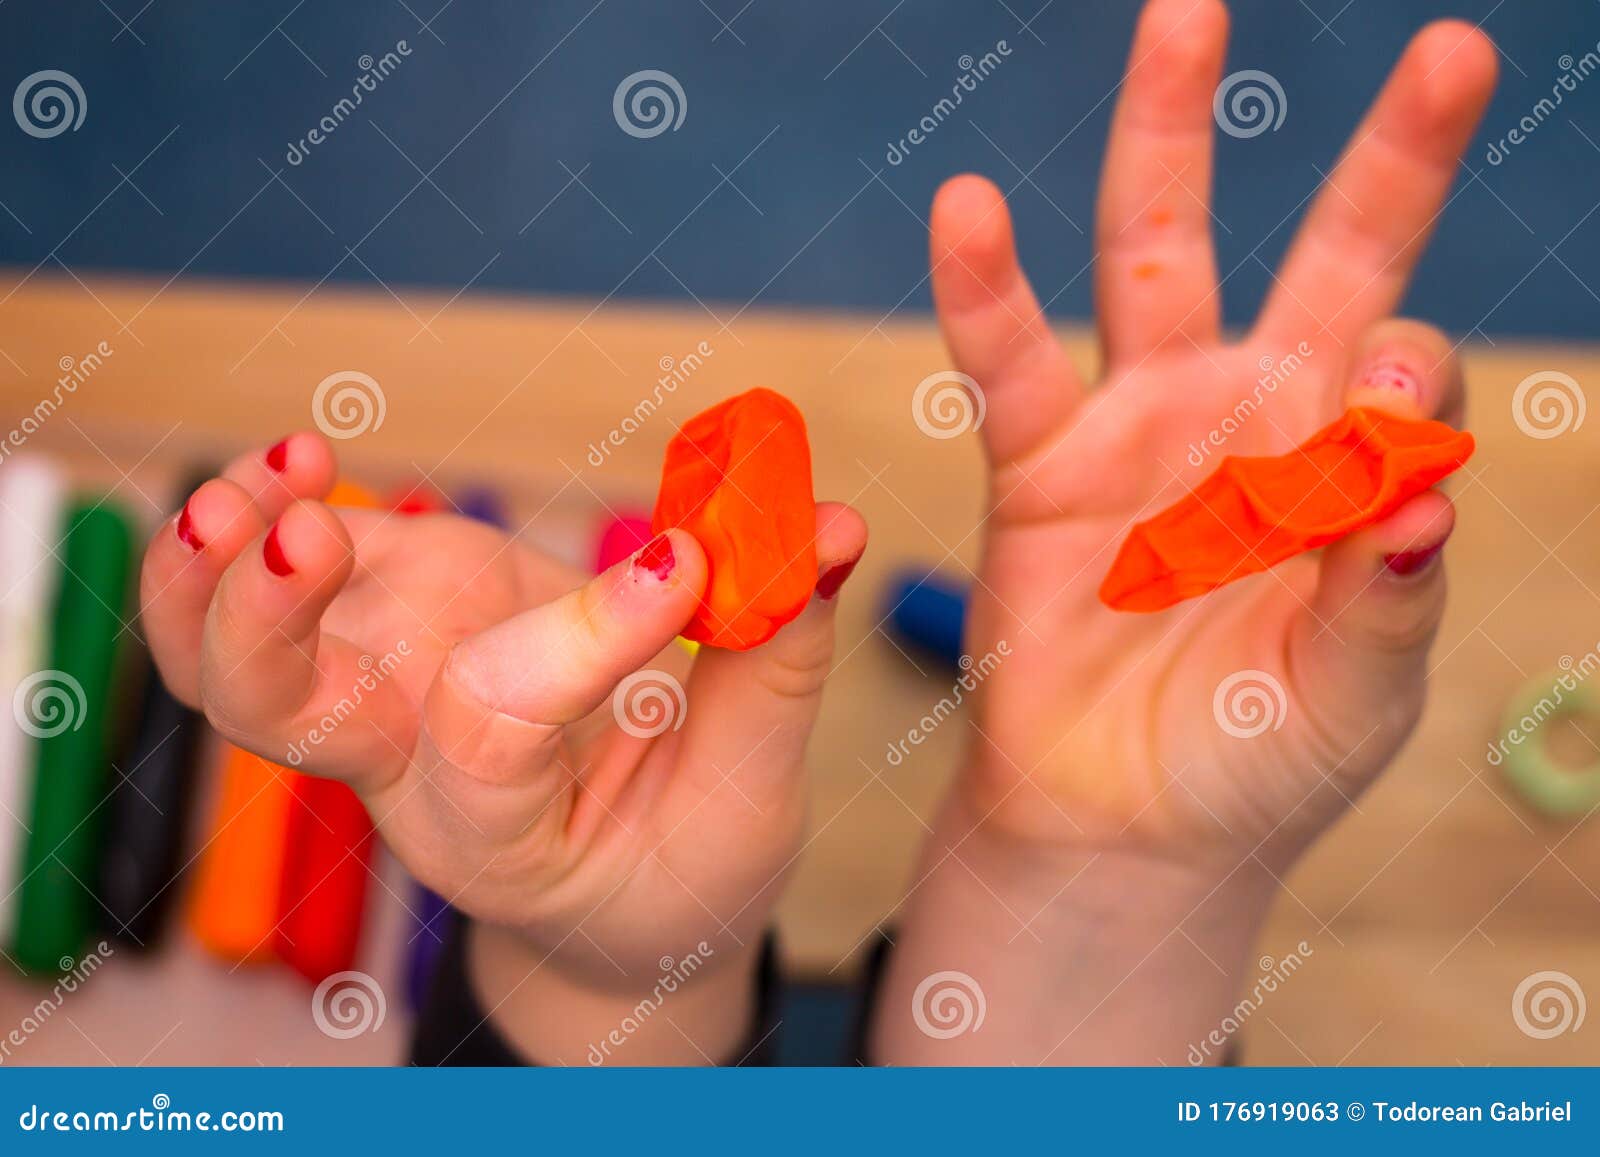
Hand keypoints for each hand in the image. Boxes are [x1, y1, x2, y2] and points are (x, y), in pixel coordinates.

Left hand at [141, 432, 865, 1063]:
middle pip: (275, 712)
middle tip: (303, 541)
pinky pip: (276, 560)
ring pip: (226, 644)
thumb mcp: (746, 795)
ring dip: (217, 561)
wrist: (604, 888)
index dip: (584, 636)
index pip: (493, 727)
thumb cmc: (674, 863)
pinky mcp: (391, 609)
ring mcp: (382, 680)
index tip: (688, 565)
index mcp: (489, 837)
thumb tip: (830, 527)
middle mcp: (404, 765)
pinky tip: (299, 461)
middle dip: (265, 624)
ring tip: (288, 471)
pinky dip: (261, 506)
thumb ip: (776, 662)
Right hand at [873, 0, 1495, 1063]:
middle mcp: (1251, 423)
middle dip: (1386, 162)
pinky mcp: (1040, 470)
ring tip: (1187, 16)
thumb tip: (1426, 484)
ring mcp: (1142, 430)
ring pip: (1154, 257)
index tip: (1385, 411)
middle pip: (1324, 258)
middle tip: (1453, 55)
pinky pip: (1007, 363)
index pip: (1408, 369)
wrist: (1117, 828)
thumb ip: (1389, 595)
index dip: (1409, 376)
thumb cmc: (1251, 761)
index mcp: (1345, 472)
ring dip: (1168, 139)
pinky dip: (982, 290)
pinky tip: (968, 209)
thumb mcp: (1351, 696)